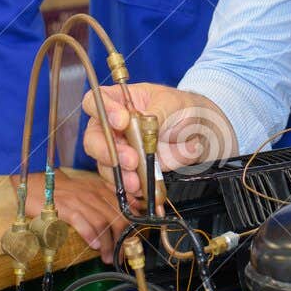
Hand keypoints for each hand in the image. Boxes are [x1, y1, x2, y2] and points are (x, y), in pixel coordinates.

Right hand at [8, 169, 124, 262]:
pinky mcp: (65, 208)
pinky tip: (95, 246)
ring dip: (108, 244)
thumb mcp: (87, 191)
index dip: (133, 226)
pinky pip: (83, 222)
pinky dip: (91, 236)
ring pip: (102, 223)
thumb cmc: (62, 192)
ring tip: (109, 257)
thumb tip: (127, 213)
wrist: (34, 186)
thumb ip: (106, 200)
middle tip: (122, 255)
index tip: (135, 241)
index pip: (125, 207)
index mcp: (101, 189)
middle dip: (122, 239)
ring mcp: (79, 200)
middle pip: (117, 217)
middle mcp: (93, 193)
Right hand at [80, 83, 237, 203]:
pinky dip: (127, 188)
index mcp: (117, 101)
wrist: (197, 131)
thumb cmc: (179, 108)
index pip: (96, 102)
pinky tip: (138, 189)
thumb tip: (146, 125)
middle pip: (93, 138)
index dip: (104, 112)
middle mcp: (111, 126)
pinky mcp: (128, 170)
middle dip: (107, 151)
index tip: (122, 121)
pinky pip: (119, 182)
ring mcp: (118, 150)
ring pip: (104, 164)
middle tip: (130, 159)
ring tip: (136, 181)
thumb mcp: (171, 103)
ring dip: (118, 175)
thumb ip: (156, 114)